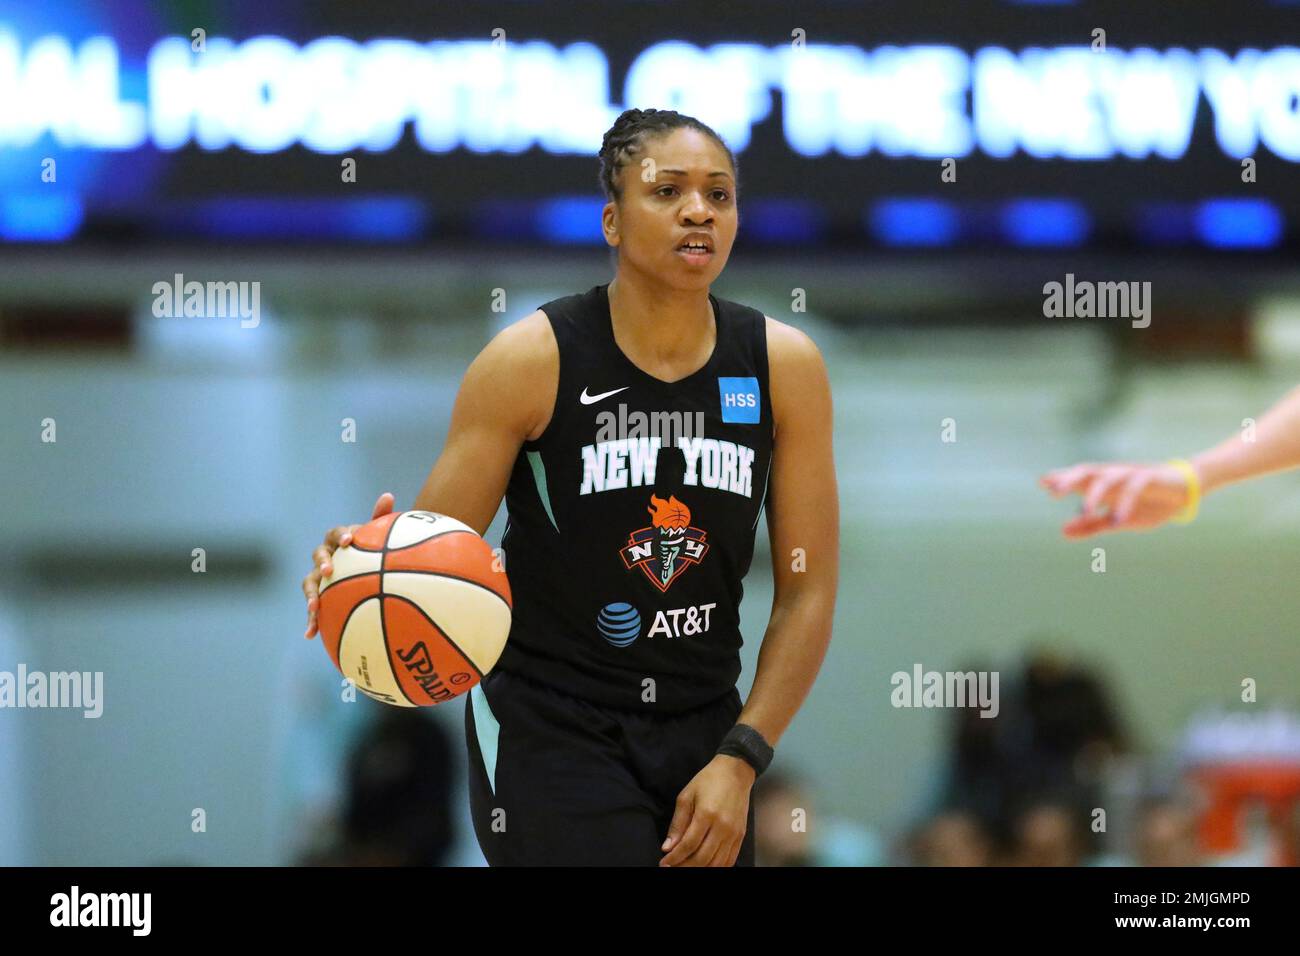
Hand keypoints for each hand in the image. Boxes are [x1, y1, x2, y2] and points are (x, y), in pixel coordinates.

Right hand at [302, 492, 394, 637]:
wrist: (364, 571)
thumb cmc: (373, 552)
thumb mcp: (379, 538)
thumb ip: (381, 518)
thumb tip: (388, 494)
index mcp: (339, 541)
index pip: (335, 533)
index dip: (340, 535)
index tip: (348, 540)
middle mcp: (326, 557)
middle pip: (318, 556)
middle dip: (323, 563)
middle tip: (330, 571)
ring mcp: (320, 578)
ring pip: (310, 583)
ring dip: (311, 595)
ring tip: (314, 608)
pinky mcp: (319, 598)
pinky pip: (313, 610)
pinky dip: (311, 621)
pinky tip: (310, 635)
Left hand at [660, 754, 754, 866]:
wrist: (735, 771)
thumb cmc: (708, 780)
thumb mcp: (687, 796)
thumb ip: (677, 823)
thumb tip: (668, 847)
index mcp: (706, 814)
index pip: (688, 845)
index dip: (674, 858)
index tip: (664, 863)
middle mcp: (722, 827)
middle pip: (702, 858)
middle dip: (684, 866)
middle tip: (672, 867)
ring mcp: (734, 833)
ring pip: (716, 863)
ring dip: (699, 869)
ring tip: (686, 866)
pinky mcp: (741, 836)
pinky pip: (729, 860)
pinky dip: (717, 867)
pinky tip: (705, 866)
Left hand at [1039, 462, 1192, 538]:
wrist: (1186, 492)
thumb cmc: (1148, 503)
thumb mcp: (1117, 519)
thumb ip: (1091, 524)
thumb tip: (1063, 532)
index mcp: (1104, 484)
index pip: (1077, 478)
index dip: (1060, 478)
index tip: (1042, 482)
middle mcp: (1114, 476)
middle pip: (1087, 471)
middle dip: (1069, 479)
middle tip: (1054, 492)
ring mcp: (1131, 474)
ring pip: (1107, 477)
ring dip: (1095, 493)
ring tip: (1085, 511)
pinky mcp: (1150, 477)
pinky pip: (1134, 487)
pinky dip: (1125, 503)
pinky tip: (1118, 520)